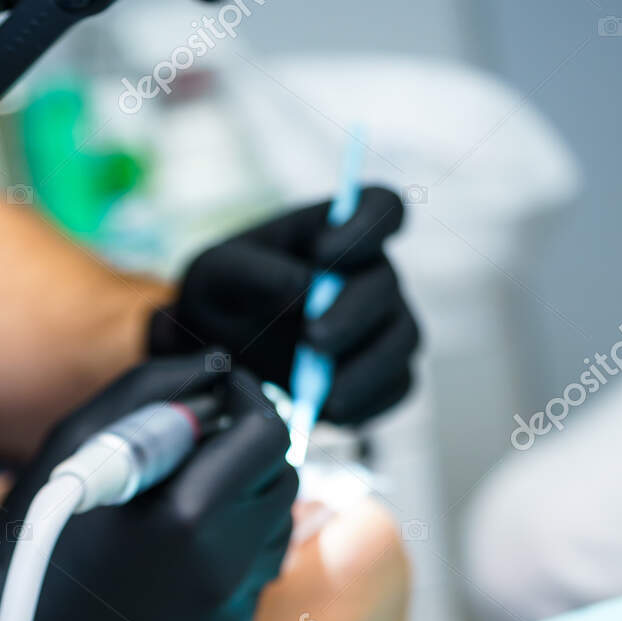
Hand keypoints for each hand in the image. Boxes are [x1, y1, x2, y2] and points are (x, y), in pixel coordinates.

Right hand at [0, 354, 296, 620]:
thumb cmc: (38, 537)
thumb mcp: (78, 442)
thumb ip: (152, 392)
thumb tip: (214, 367)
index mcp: (188, 514)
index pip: (268, 436)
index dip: (250, 402)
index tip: (224, 394)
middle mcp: (222, 565)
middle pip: (283, 480)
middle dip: (251, 451)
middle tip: (204, 446)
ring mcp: (228, 606)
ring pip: (277, 528)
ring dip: (247, 501)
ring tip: (187, 503)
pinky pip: (255, 572)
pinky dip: (232, 550)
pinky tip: (179, 553)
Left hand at [149, 189, 417, 423]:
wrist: (220, 353)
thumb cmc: (225, 297)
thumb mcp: (219, 274)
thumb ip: (259, 273)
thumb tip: (307, 289)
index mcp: (342, 233)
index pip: (382, 208)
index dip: (366, 225)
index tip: (322, 252)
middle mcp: (373, 276)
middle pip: (387, 285)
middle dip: (353, 313)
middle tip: (314, 337)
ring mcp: (384, 327)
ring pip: (401, 341)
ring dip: (367, 368)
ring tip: (323, 394)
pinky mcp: (383, 376)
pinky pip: (396, 389)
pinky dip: (370, 402)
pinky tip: (331, 412)